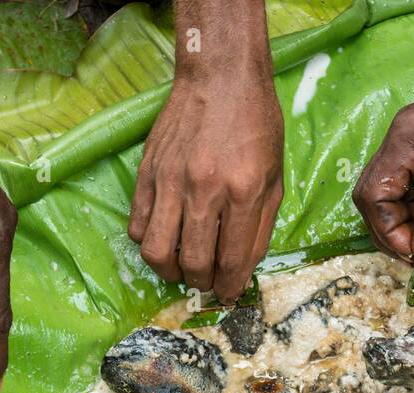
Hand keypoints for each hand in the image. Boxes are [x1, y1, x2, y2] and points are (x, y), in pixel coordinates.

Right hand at [128, 68, 282, 302]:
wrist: (221, 76)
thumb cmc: (257, 125)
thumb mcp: (276, 177)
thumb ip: (261, 226)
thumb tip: (244, 268)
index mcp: (243, 191)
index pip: (231, 259)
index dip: (230, 287)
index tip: (229, 295)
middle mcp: (204, 189)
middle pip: (192, 263)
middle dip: (202, 283)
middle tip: (207, 281)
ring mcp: (170, 181)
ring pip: (156, 251)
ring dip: (169, 271)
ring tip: (181, 268)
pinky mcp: (147, 172)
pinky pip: (137, 224)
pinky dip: (148, 243)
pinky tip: (164, 239)